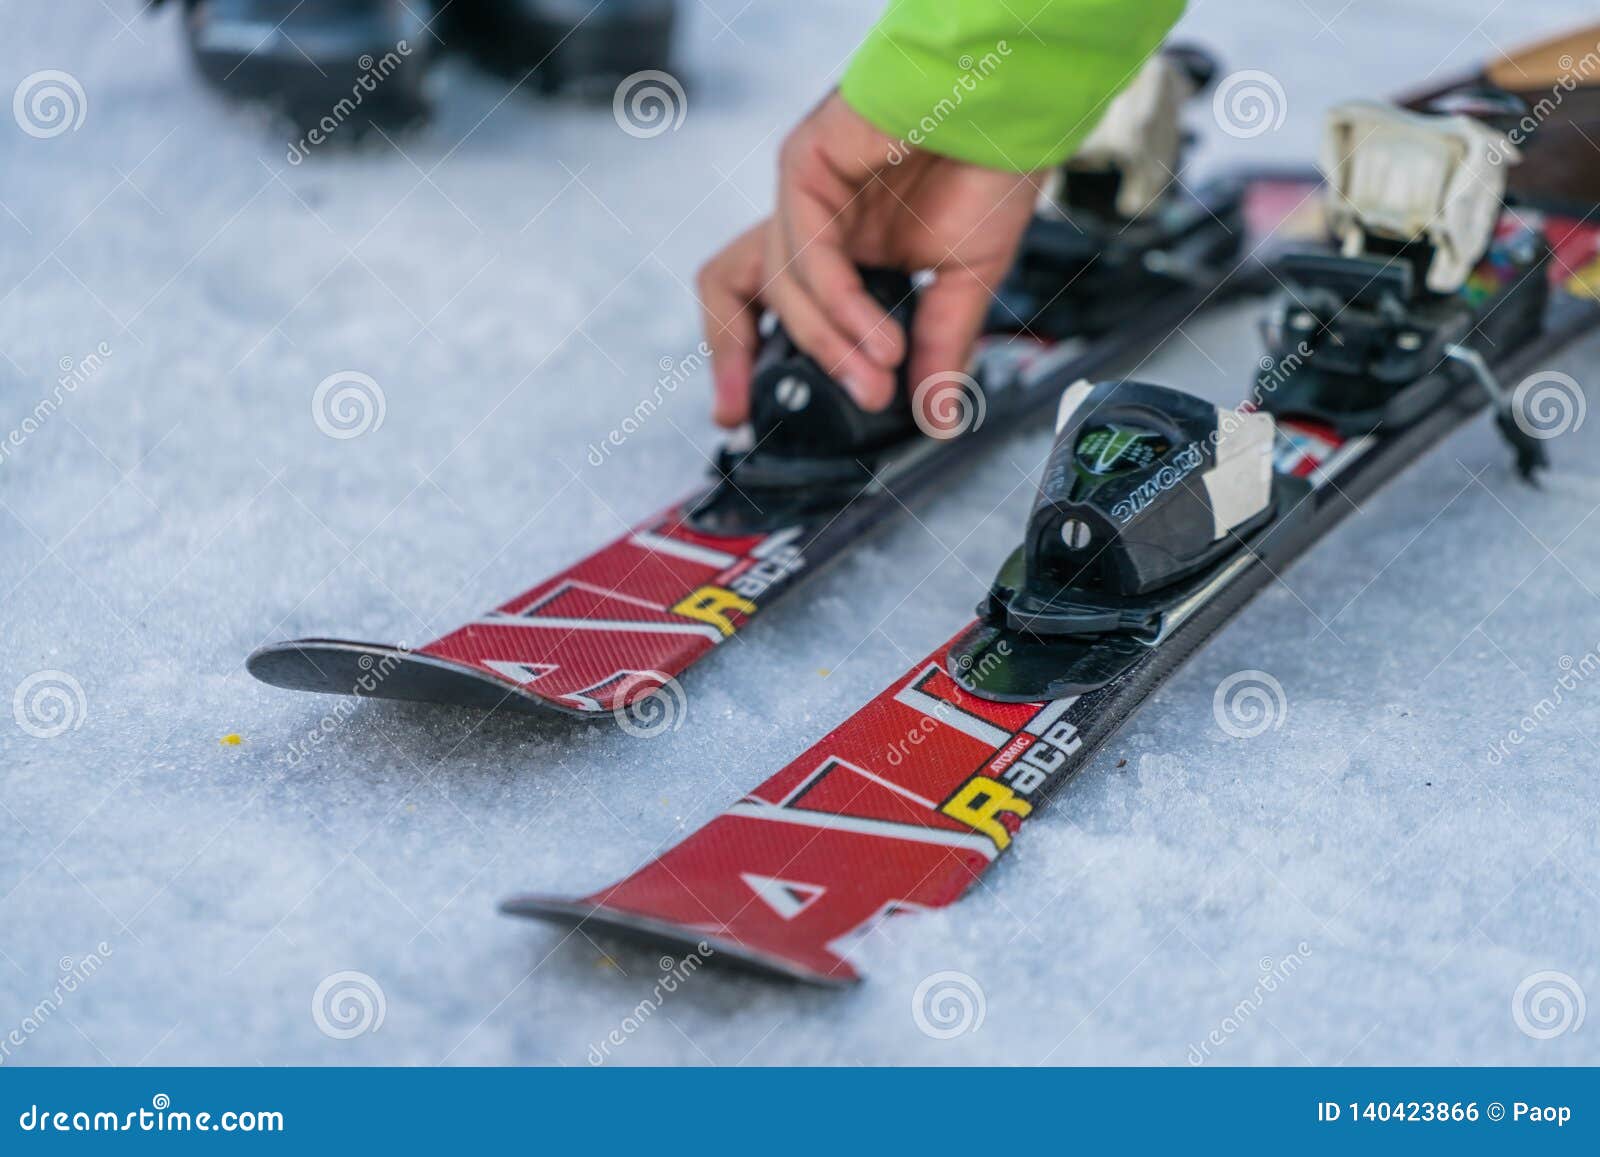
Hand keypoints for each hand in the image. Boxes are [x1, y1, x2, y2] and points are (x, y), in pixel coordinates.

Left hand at [697, 92, 1041, 427]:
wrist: (1014, 106)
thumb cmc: (989, 167)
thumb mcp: (964, 283)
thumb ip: (939, 350)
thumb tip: (936, 418)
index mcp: (839, 249)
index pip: (771, 309)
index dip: (748, 360)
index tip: (747, 415)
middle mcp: (811, 223)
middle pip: (731, 290)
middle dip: (728, 356)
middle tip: (741, 412)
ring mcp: (804, 194)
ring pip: (782, 288)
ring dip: (833, 346)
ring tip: (881, 378)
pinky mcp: (806, 165)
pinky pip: (809, 255)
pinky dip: (843, 308)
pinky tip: (882, 339)